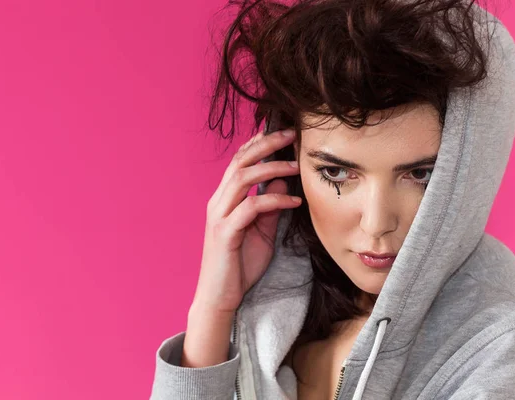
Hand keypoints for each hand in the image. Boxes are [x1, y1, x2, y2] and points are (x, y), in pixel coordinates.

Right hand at [192, 128, 300, 313]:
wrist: (220, 297)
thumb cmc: (239, 264)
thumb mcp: (261, 231)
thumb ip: (270, 206)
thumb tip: (282, 180)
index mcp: (224, 199)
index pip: (239, 160)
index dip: (259, 142)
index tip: (283, 131)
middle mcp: (218, 201)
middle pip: (240, 160)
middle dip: (267, 144)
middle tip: (292, 134)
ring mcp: (219, 216)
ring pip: (243, 178)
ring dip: (272, 168)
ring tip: (297, 167)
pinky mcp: (225, 233)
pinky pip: (251, 207)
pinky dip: (275, 201)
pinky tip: (294, 202)